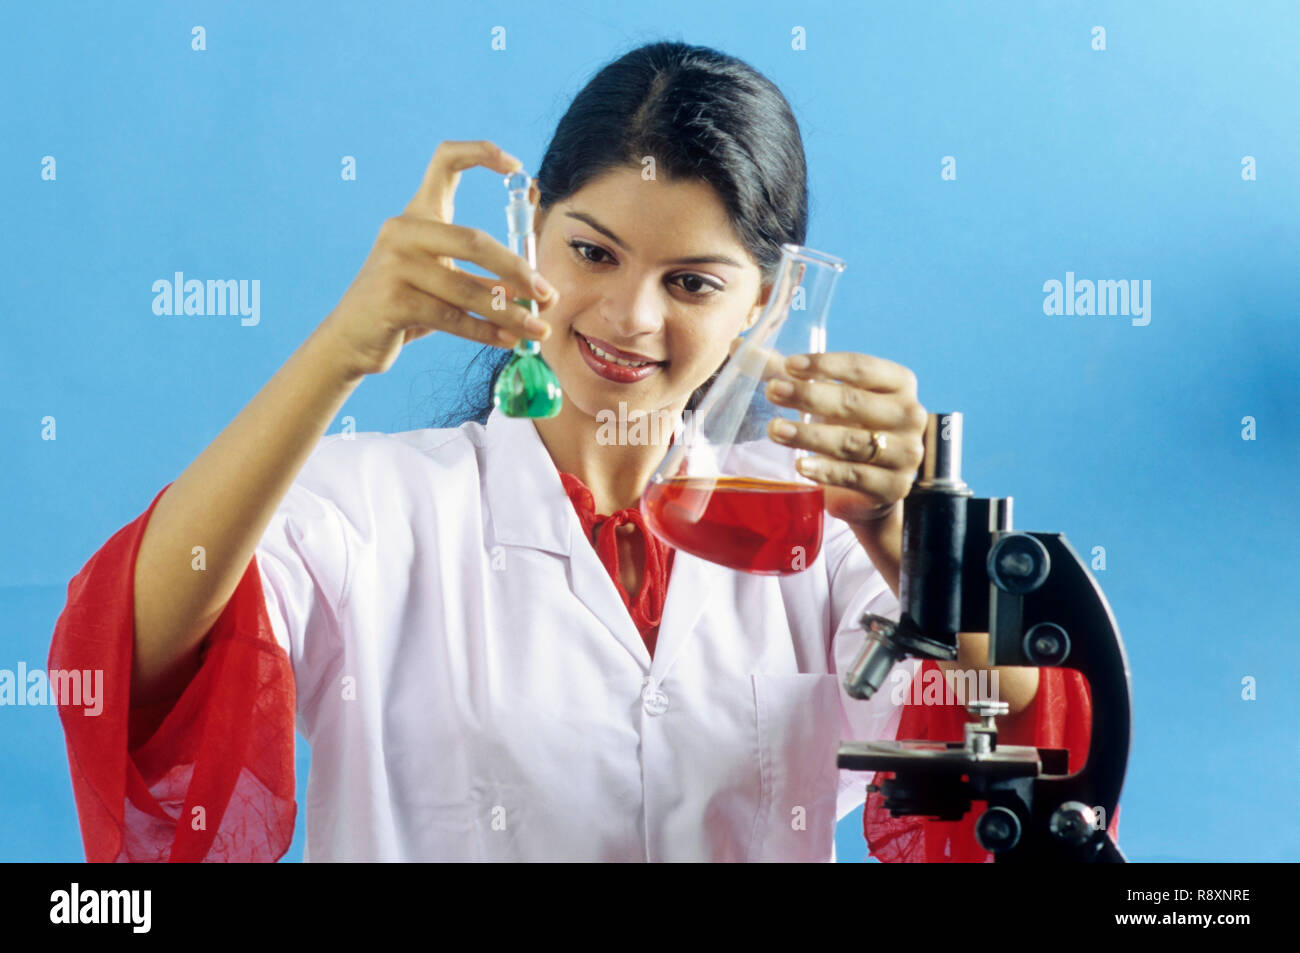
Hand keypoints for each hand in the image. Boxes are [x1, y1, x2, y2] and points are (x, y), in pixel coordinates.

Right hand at [318, 139, 558, 379]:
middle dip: (518, 271)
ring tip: (537, 331)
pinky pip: (453, 318)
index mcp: (418, 215)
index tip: (517, 166)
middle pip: (474, 241)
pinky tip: (507, 341)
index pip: (445, 162)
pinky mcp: (393, 301)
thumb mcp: (446, 281)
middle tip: (548, 295)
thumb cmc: (405, 305)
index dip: (481, 153)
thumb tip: (538, 289)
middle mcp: (403, 230)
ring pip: (468, 290)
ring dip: (510, 315)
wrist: (352, 339)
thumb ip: (485, 276)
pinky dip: (485, 333)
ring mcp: (394, 264)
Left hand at [763, 352, 926, 526]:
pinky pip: (855, 476)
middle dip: (809, 397)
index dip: (825, 364)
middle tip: (773, 392)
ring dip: (810, 435)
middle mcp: (909, 415)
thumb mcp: (825, 397)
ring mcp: (905, 453)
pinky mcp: (893, 486)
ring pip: (852, 442)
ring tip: (775, 430)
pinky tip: (800, 465)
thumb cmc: (846, 426)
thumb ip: (787, 373)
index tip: (789, 365)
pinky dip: (826, 470)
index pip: (862, 367)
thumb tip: (740, 346)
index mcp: (898, 383)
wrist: (870, 485)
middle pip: (854, 403)